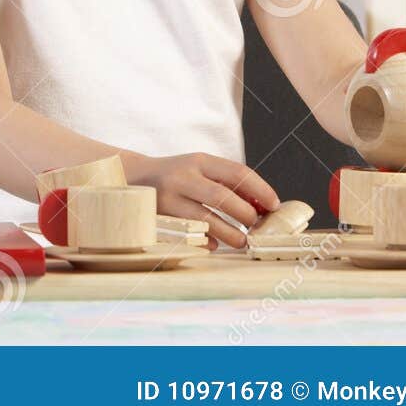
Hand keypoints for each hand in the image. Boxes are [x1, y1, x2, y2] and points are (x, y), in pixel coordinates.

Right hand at [126, 153, 279, 249]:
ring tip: (242, 241)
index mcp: (199, 161)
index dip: (260, 190)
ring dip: (231, 234)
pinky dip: (207, 241)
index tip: (274, 205)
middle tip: (257, 226)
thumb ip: (226, 181)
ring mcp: (169, 198)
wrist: (131, 177)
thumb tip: (262, 205)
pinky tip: (215, 244)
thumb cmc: (175, 176)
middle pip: (223, 197)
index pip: (237, 173)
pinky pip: (190, 234)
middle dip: (246, 215)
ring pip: (207, 220)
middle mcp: (183, 177)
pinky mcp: (159, 217)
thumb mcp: (198, 168)